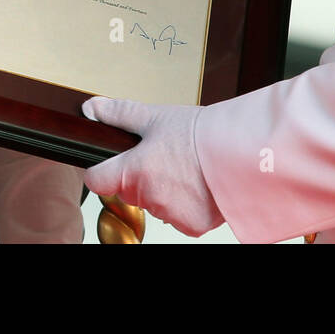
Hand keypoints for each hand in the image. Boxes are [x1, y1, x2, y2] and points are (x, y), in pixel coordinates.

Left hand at [82, 97, 224, 237]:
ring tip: (187, 168)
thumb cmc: (200, 133)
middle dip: (141, 177)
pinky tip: (199, 184)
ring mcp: (170, 214)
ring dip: (165, 191)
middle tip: (165, 157)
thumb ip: (119, 114)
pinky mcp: (192, 225)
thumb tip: (92, 108)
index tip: (111, 163)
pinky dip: (187, 204)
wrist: (242, 151)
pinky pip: (180, 217)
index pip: (97, 180)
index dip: (101, 169)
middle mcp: (148, 197)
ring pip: (156, 204)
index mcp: (133, 171)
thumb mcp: (155, 117)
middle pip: (130, 191)